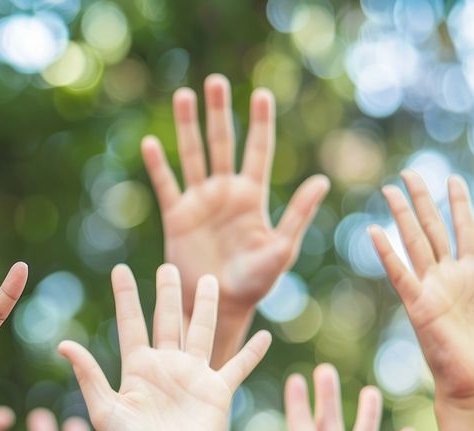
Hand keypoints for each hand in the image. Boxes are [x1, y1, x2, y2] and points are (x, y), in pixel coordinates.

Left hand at [58, 265, 270, 430]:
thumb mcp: (105, 411)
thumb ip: (90, 376)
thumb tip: (63, 344)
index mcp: (137, 368)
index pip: (131, 323)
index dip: (126, 297)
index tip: (118, 269)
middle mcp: (166, 367)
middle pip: (168, 319)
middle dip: (168, 291)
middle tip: (167, 264)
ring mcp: (193, 378)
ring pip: (201, 331)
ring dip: (205, 306)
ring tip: (209, 280)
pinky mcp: (217, 393)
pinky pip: (237, 367)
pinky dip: (252, 352)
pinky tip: (265, 336)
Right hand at [141, 75, 328, 316]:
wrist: (217, 305)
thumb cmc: (255, 283)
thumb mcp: (282, 249)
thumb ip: (298, 215)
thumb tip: (322, 181)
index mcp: (252, 197)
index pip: (257, 151)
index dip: (259, 123)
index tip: (261, 94)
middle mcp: (225, 193)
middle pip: (222, 142)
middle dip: (218, 112)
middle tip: (215, 81)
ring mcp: (200, 202)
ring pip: (193, 155)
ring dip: (188, 126)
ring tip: (183, 95)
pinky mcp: (177, 217)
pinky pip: (167, 185)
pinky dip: (158, 165)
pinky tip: (151, 143)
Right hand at [371, 172, 473, 406]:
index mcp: (470, 278)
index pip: (462, 232)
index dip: (458, 206)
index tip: (452, 181)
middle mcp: (446, 279)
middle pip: (432, 229)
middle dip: (421, 201)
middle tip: (409, 174)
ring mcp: (429, 290)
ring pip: (414, 243)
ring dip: (402, 216)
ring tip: (390, 189)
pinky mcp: (417, 305)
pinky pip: (400, 273)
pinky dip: (387, 252)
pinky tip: (374, 230)